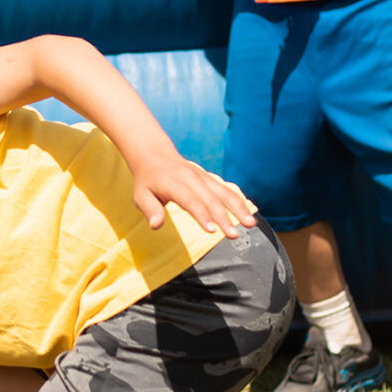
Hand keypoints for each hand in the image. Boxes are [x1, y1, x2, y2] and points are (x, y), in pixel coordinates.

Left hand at [130, 149, 256, 237]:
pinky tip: (248, 212)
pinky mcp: (210, 178)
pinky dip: (239, 200)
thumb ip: (150, 210)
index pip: (191, 201)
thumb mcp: (140, 195)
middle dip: (225, 218)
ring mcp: (203, 177)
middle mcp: (192, 178)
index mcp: (174, 184)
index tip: (213, 230)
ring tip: (250, 224)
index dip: (202, 215)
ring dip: (239, 208)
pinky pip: (227, 188)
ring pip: (224, 192)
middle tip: (234, 235)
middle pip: (211, 199)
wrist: (155, 156)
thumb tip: (155, 226)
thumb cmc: (147, 181)